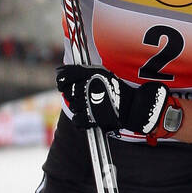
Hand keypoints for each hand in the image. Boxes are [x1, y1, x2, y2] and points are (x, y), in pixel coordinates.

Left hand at [56, 64, 179, 142]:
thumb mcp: (100, 72)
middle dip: (72, 96)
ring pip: (72, 106)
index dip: (61, 81)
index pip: (64, 77)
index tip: (63, 85)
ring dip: (79, 108)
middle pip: (67, 93)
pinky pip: (77, 121)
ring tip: (90, 106)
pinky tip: (89, 117)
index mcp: (89, 74)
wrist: (132, 106)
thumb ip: (80, 71)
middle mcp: (87, 87)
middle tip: (84, 97)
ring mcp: (89, 103)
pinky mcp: (92, 118)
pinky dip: (81, 121)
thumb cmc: (116, 88)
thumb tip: (59, 70)